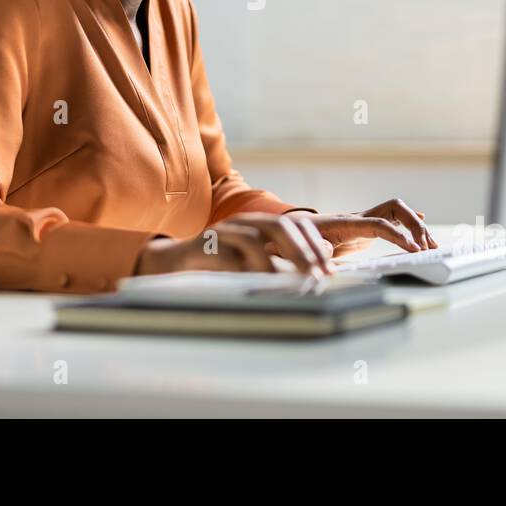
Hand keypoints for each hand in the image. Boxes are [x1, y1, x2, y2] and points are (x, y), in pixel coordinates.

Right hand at [134, 212, 334, 277]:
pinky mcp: (207, 244)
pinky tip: (260, 282)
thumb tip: (325, 259)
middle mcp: (246, 223)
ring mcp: (226, 231)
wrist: (175, 265)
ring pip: (258, 234)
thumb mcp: (256, 265)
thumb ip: (285, 261)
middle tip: (317, 275)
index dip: (316, 244)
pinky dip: (250, 266)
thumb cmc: (220, 266)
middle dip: (303, 249)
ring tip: (293, 279)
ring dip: (280, 257)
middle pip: (281, 225)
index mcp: (261, 226)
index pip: (296, 224)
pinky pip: (231, 253)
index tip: (330, 270)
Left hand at [287, 199, 434, 256]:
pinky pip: (392, 221)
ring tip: (432, 245)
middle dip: (414, 225)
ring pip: (397, 212)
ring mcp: (364, 220)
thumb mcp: (304, 247)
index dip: (397, 236)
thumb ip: (316, 250)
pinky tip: (423, 229)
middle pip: (395, 209)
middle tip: (425, 248)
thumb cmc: (297, 238)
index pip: (379, 224)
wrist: (291, 228)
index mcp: (345, 223)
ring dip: (416, 226)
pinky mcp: (366, 228)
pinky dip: (409, 225)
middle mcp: (358, 217)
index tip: (413, 250)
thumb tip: (326, 254)